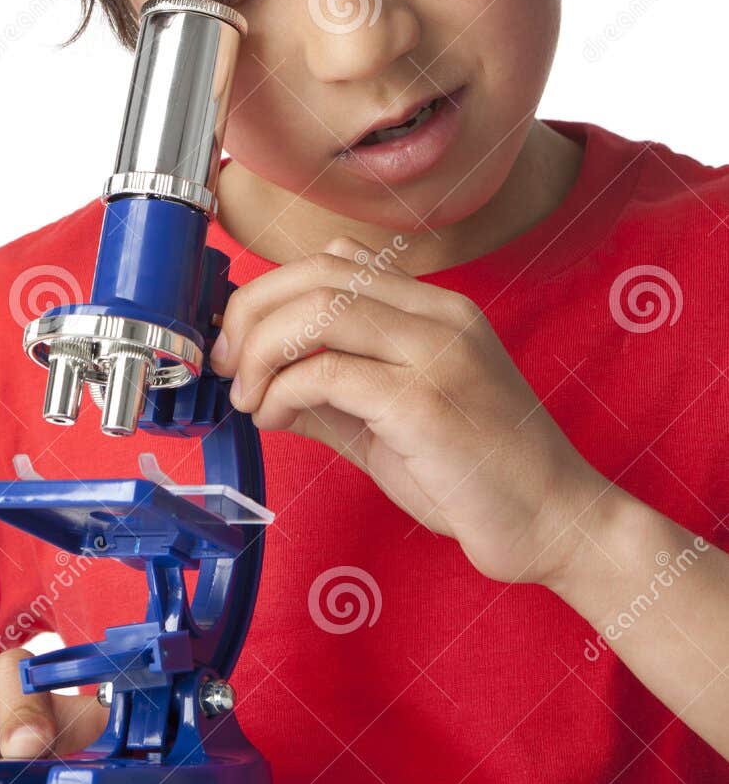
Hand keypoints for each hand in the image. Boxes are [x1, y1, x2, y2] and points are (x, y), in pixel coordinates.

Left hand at [210, 236, 601, 585]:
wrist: (557, 522)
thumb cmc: (479, 475)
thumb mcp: (390, 418)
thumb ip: (331, 388)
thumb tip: (259, 378)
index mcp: (435, 308)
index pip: (332, 261)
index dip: (268, 291)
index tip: (236, 340)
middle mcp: (439, 315)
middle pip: (316, 273)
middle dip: (250, 314)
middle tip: (226, 366)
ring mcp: (436, 353)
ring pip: (318, 309)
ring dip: (260, 352)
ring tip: (249, 396)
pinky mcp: (426, 401)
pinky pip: (328, 372)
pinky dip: (283, 392)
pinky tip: (276, 418)